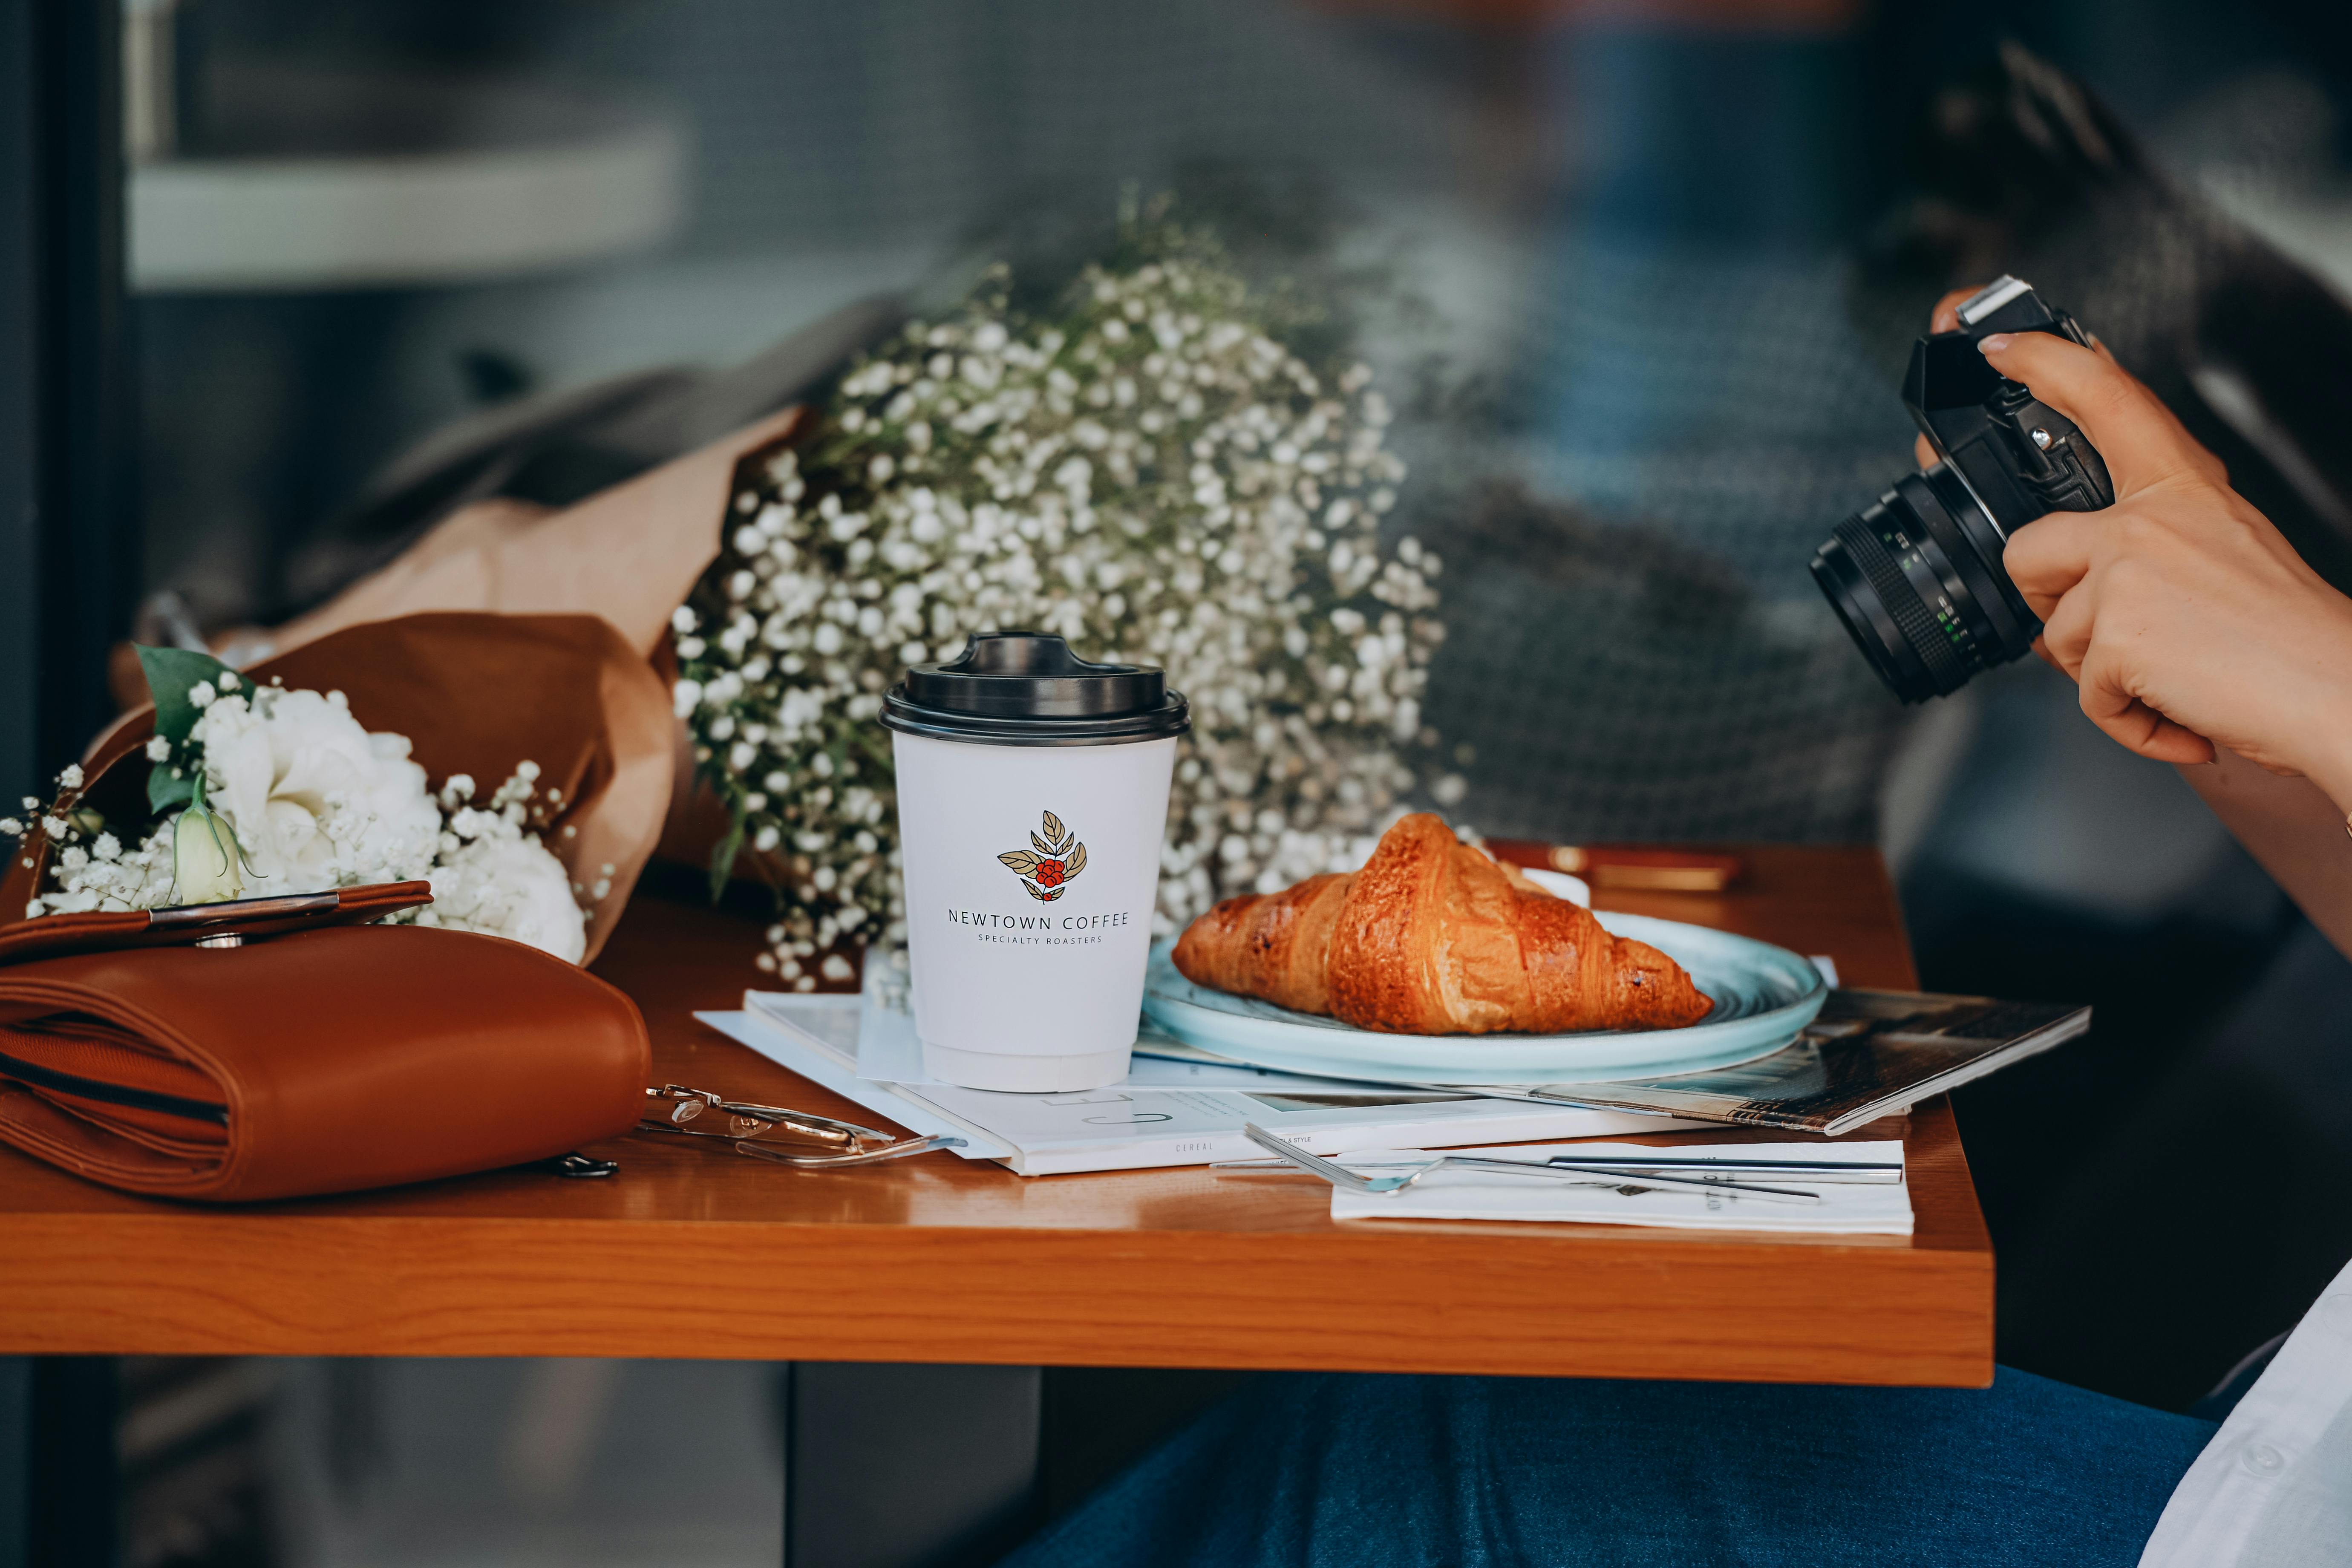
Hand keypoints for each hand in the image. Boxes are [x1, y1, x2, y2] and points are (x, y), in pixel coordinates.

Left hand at [1918, 289, 2351, 810]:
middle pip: (2025, 548)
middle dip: (2043, 605)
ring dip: (2101, 677)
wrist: (2337, 695)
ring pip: (2053, 634)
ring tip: (2171, 680)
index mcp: (2184, 489)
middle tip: (2103, 635)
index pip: (2106, 399)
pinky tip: (2179, 712)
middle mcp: (2153, 517)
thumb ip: (2148, 546)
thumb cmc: (2286, 640)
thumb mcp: (2222, 558)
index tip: (1996, 344)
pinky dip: (2128, 720)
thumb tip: (2077, 577)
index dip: (2044, 363)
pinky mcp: (2120, 631)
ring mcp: (2132, 569)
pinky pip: (2084, 694)